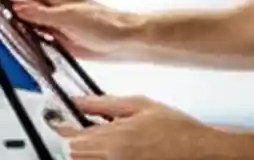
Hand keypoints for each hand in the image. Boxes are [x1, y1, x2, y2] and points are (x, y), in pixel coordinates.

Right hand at [0, 0, 142, 60]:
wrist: (122, 40)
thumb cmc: (103, 24)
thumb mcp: (69, 18)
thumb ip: (41, 14)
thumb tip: (16, 8)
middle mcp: (50, 0)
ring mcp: (52, 15)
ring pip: (22, 12)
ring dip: (6, 15)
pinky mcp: (55, 31)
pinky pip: (30, 28)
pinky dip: (18, 30)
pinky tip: (9, 35)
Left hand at [52, 96, 217, 159]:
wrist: (200, 152)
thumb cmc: (177, 130)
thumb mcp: (141, 105)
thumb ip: (106, 102)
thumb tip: (79, 99)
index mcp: (113, 136)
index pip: (70, 136)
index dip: (57, 129)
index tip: (53, 122)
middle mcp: (111, 157)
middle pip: (71, 154)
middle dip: (67, 143)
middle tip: (71, 132)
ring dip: (80, 151)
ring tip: (88, 142)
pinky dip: (95, 157)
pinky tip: (105, 150)